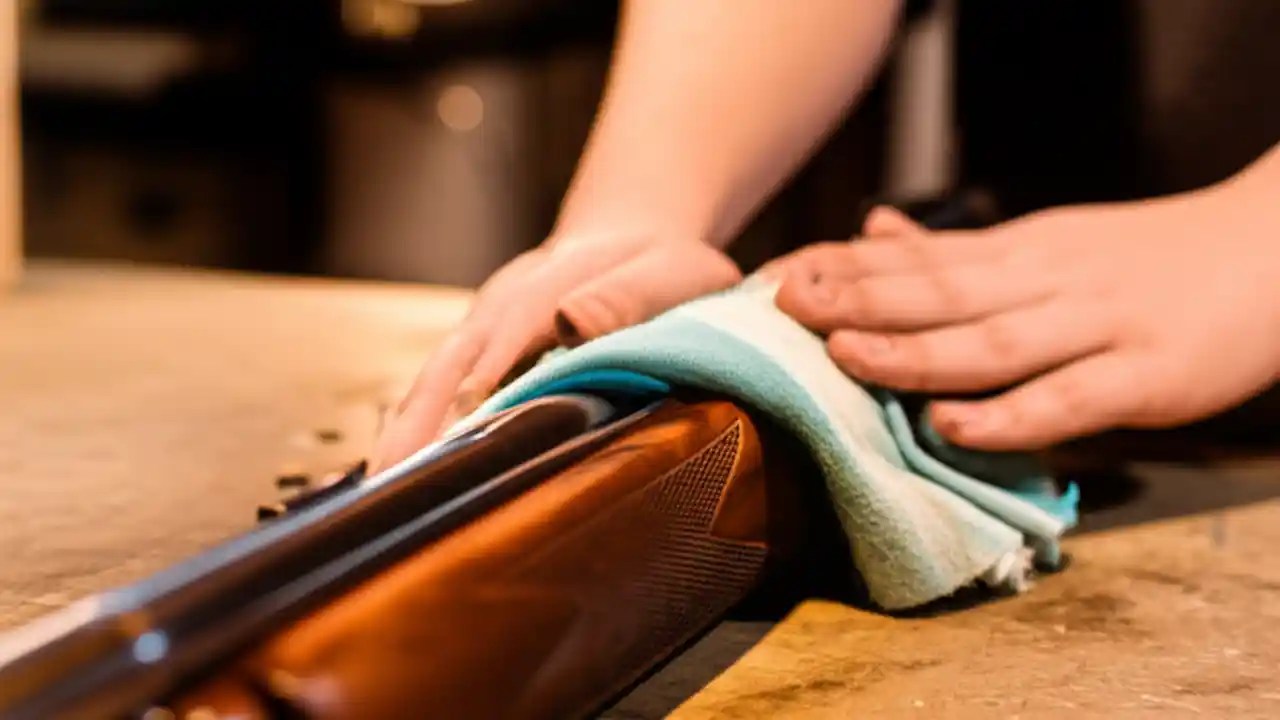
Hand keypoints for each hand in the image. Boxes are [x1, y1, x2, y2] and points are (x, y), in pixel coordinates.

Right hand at [372, 237, 741, 470]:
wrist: (631, 241)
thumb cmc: (660, 269)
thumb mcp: (670, 272)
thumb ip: (627, 297)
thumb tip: (569, 322)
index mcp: (553, 280)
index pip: (515, 326)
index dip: (491, 372)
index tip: (465, 420)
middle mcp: (503, 302)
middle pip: (452, 361)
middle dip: (422, 420)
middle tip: (397, 479)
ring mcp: (483, 327)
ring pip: (434, 380)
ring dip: (407, 431)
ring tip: (383, 488)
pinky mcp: (477, 350)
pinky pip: (438, 391)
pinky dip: (414, 429)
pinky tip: (397, 473)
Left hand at [775, 184, 1279, 450]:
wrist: (1274, 252)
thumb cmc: (1146, 260)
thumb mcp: (1046, 240)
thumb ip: (959, 250)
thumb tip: (872, 229)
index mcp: (1021, 254)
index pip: (920, 258)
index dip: (846, 267)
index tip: (777, 274)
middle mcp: (1048, 284)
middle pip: (942, 293)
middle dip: (859, 299)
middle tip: (786, 303)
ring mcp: (1097, 329)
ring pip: (994, 342)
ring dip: (916, 351)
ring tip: (846, 354)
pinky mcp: (1146, 377)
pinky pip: (1068, 397)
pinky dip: (1010, 414)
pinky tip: (953, 425)